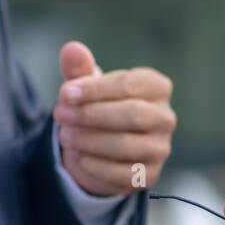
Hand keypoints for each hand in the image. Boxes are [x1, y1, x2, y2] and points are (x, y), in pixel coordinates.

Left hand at [53, 42, 176, 196]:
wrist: (105, 146)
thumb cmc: (100, 105)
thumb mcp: (88, 85)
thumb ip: (80, 68)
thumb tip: (72, 49)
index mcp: (156, 87)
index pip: (128, 85)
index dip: (94, 89)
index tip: (64, 93)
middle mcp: (165, 118)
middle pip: (132, 115)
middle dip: (91, 115)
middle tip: (59, 115)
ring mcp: (160, 149)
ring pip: (127, 145)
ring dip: (90, 141)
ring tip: (64, 136)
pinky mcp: (149, 175)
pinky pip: (123, 173)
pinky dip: (97, 166)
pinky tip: (78, 157)